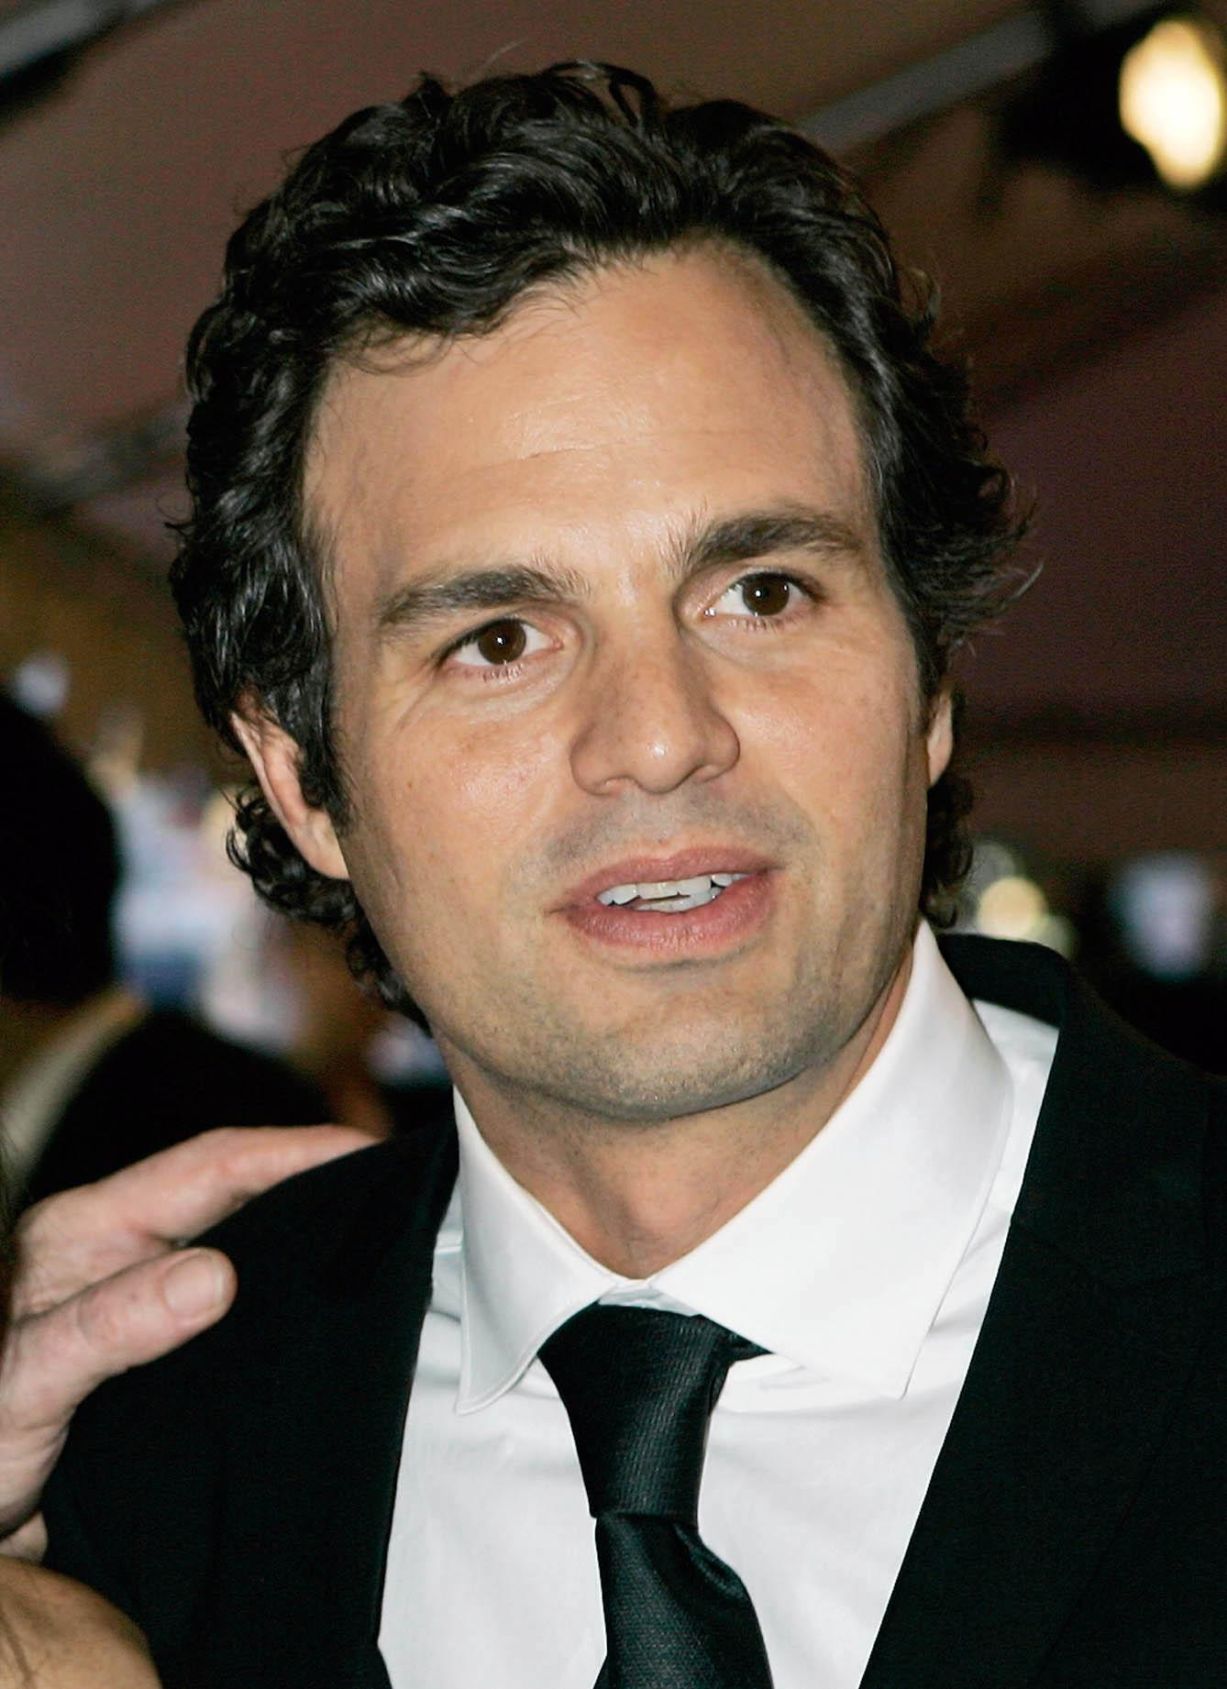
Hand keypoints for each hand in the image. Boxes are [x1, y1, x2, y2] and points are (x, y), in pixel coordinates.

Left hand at [0, 1125, 367, 1557]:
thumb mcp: (28, 1381)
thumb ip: (108, 1327)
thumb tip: (214, 1276)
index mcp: (86, 1231)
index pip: (211, 1167)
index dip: (293, 1150)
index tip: (365, 1150)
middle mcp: (120, 1253)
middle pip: (239, 1195)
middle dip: (316, 1181)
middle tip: (397, 1188)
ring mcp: (145, 1300)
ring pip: (247, 1249)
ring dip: (306, 1241)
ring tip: (381, 1239)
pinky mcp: (164, 1354)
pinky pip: (242, 1312)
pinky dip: (288, 1304)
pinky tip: (328, 1319)